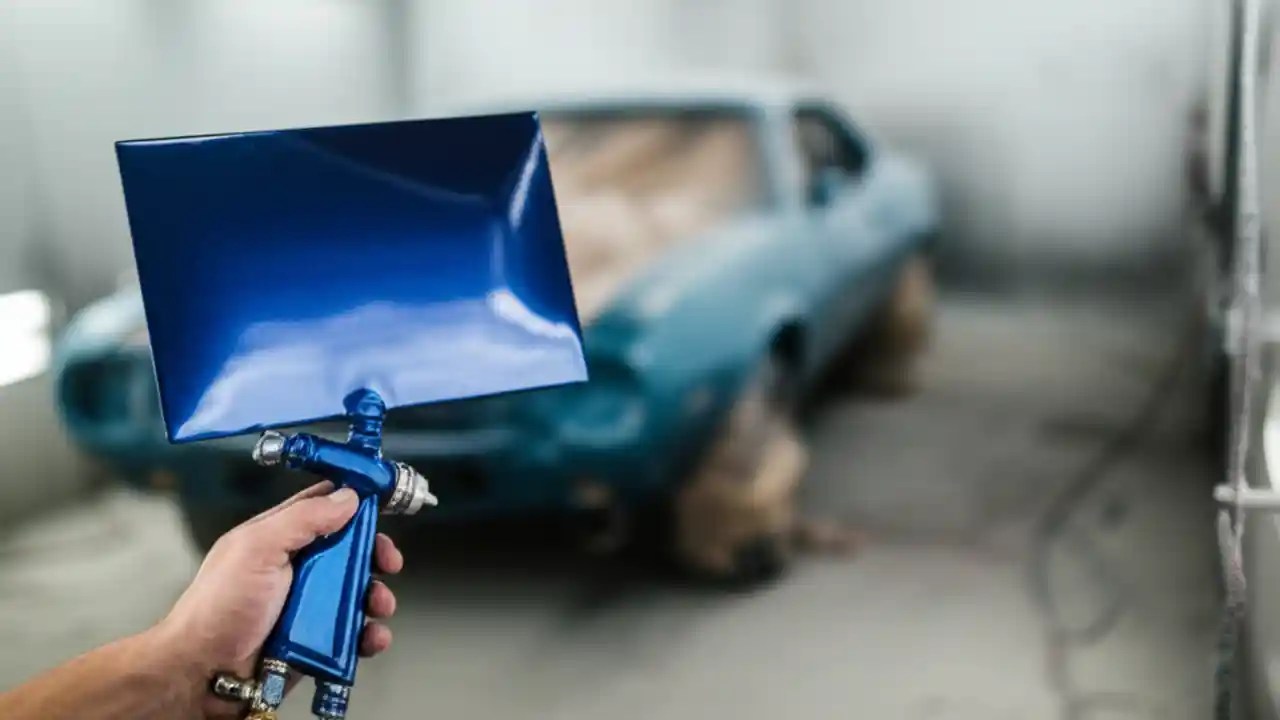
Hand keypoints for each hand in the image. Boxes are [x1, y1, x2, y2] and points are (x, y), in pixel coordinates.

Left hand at [153, 482, 402, 718]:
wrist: (203, 675)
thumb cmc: (218, 610)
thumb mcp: (257, 550)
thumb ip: (302, 519)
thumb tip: (347, 497)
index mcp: (278, 538)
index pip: (323, 507)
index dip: (355, 501)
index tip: (383, 502)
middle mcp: (295, 568)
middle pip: (350, 550)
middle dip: (374, 555)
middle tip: (387, 562)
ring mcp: (306, 605)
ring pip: (357, 593)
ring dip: (376, 597)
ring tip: (377, 606)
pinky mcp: (315, 639)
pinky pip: (353, 633)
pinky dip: (368, 635)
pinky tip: (370, 637)